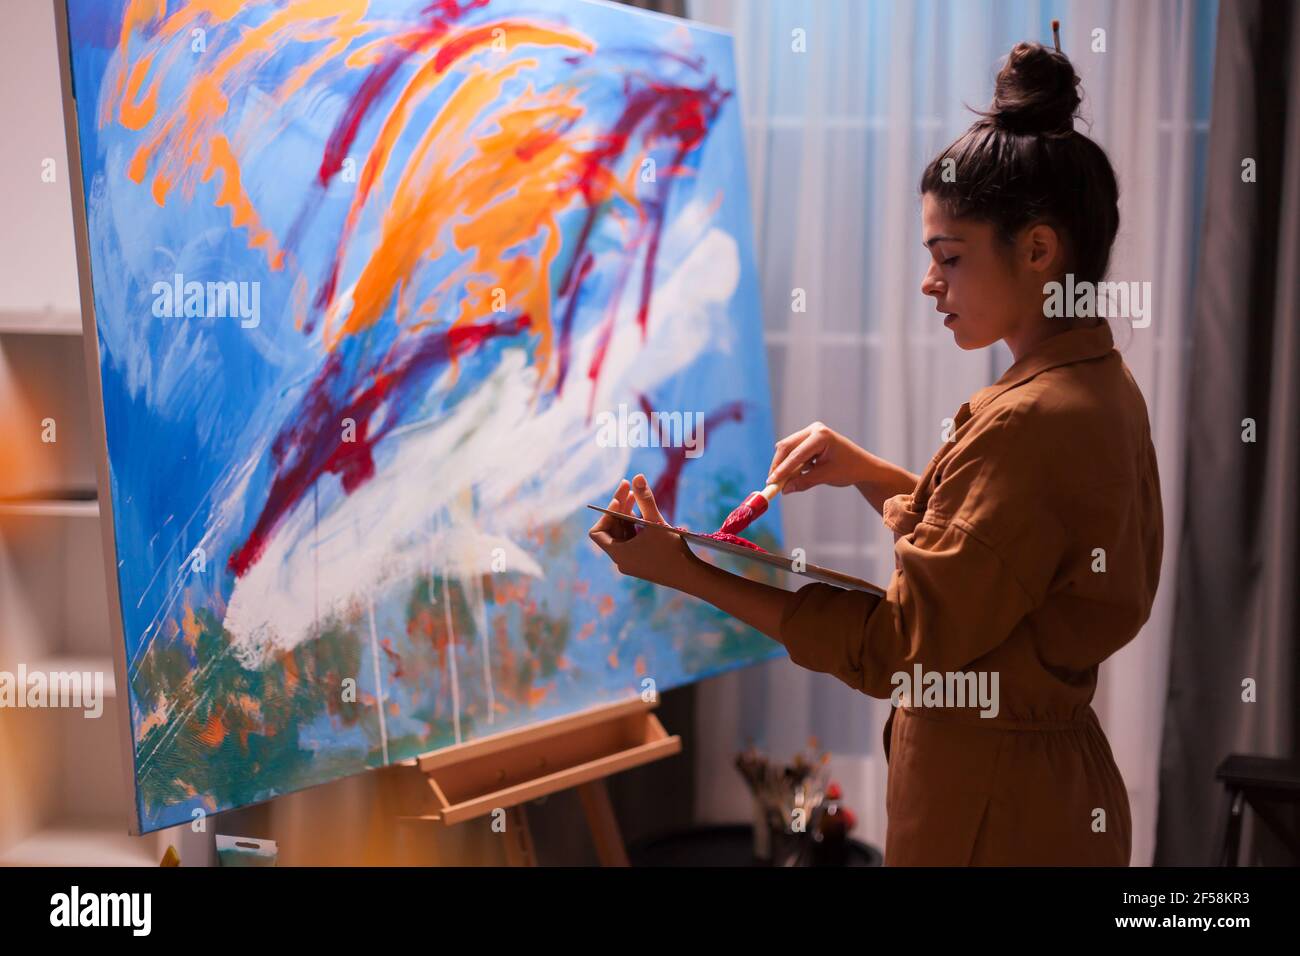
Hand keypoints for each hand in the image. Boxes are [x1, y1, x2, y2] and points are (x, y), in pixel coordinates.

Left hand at [588, 474, 699, 589]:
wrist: (689, 576)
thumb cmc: (671, 550)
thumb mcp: (656, 522)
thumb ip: (645, 499)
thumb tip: (637, 476)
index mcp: (618, 553)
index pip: (598, 532)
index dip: (606, 514)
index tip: (620, 499)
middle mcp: (621, 560)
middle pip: (611, 531)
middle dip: (619, 510)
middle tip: (631, 489)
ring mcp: (631, 563)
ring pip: (622, 536)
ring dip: (628, 518)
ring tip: (638, 500)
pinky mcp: (641, 564)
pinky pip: (631, 543)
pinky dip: (635, 529)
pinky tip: (647, 519)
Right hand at [767, 421, 872, 493]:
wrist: (862, 466)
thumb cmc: (849, 469)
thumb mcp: (826, 476)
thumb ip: (804, 482)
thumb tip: (784, 489)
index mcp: (822, 435)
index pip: (797, 454)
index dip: (783, 469)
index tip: (772, 482)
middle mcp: (814, 429)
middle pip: (787, 446)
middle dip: (778, 465)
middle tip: (771, 482)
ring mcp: (810, 432)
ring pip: (787, 448)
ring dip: (784, 465)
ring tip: (783, 481)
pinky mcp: (807, 438)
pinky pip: (792, 451)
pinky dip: (790, 463)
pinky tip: (794, 474)